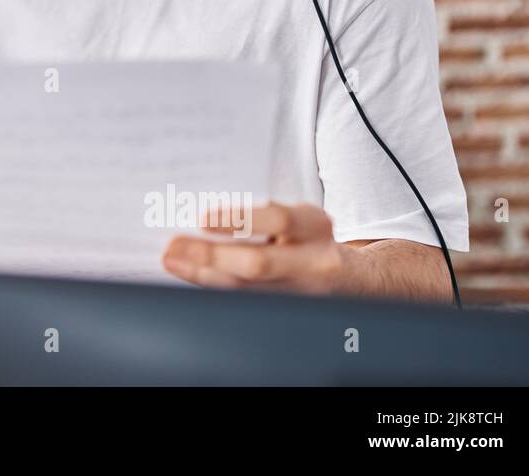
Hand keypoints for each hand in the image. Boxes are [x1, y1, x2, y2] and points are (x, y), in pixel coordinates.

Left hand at [161, 202, 345, 293]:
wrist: (355, 278)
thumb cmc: (310, 239)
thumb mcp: (298, 218)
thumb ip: (261, 217)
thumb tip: (200, 216)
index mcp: (316, 226)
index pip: (278, 219)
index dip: (239, 219)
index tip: (202, 218)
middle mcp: (316, 260)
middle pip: (259, 262)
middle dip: (211, 256)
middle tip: (173, 246)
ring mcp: (307, 291)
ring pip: (249, 290)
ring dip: (204, 277)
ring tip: (173, 262)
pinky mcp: (294, 312)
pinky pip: (248, 302)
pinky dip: (217, 290)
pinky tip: (192, 278)